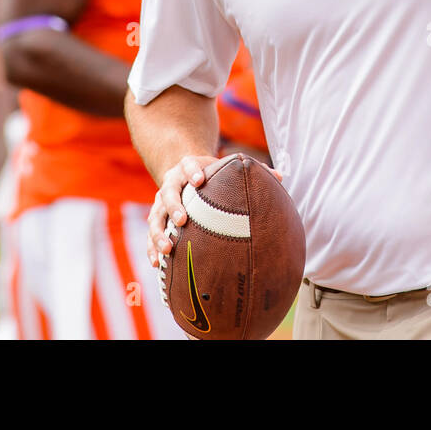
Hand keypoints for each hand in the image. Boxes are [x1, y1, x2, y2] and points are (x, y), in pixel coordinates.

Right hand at [146, 153, 283, 268]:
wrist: (183, 174)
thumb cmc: (212, 173)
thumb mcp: (225, 167)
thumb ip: (250, 170)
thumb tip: (280, 176)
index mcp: (188, 168)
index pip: (188, 166)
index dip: (193, 172)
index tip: (200, 181)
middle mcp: (171, 183)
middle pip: (167, 193)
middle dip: (173, 207)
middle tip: (182, 220)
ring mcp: (160, 202)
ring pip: (155, 217)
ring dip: (158, 233)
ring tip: (168, 249)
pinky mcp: (156, 218)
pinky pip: (150, 234)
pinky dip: (151, 248)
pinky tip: (157, 264)